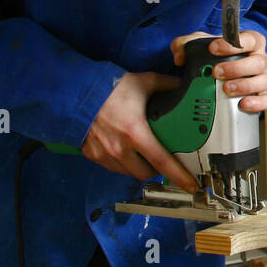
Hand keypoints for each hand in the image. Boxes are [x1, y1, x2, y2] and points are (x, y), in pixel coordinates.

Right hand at [84, 72, 197, 189]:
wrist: (75, 91)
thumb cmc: (107, 88)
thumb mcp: (143, 82)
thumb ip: (165, 85)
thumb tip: (180, 85)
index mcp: (136, 133)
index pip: (163, 162)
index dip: (180, 176)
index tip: (191, 184)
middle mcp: (120, 148)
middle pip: (146, 173)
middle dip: (156, 170)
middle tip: (162, 161)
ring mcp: (104, 153)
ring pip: (128, 172)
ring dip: (138, 167)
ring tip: (142, 155)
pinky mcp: (92, 154)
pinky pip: (111, 167)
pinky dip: (121, 164)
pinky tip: (124, 152)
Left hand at [170, 30, 266, 112]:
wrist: (224, 68)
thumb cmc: (217, 54)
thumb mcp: (201, 43)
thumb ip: (186, 44)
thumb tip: (180, 57)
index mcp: (250, 43)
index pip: (250, 39)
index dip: (233, 44)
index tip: (213, 48)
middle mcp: (259, 60)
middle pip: (259, 62)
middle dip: (237, 67)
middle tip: (216, 72)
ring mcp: (262, 78)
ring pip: (264, 81)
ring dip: (245, 85)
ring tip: (226, 89)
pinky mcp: (262, 95)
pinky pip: (266, 100)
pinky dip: (256, 103)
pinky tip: (242, 104)